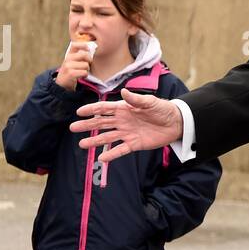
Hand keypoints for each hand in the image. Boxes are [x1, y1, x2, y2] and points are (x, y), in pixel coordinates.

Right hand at [55, 42, 93, 91]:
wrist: (62, 84)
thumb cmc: (71, 72)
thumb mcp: (73, 62)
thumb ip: (80, 56)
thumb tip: (91, 50)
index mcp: (69, 54)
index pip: (74, 45)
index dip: (83, 45)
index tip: (88, 49)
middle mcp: (67, 58)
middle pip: (84, 55)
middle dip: (89, 60)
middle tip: (87, 65)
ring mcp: (68, 66)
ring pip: (86, 65)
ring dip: (87, 70)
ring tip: (81, 72)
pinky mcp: (70, 73)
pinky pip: (84, 72)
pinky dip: (85, 75)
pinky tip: (80, 76)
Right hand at [69, 89, 183, 161]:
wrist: (175, 123)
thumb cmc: (162, 109)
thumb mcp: (150, 102)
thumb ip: (136, 99)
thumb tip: (123, 92)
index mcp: (124, 108)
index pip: (104, 108)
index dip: (91, 110)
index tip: (79, 112)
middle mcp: (122, 121)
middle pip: (101, 123)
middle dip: (87, 125)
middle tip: (73, 128)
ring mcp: (127, 133)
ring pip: (107, 137)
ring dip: (94, 141)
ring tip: (82, 145)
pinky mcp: (134, 144)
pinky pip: (120, 149)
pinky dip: (111, 154)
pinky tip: (101, 158)